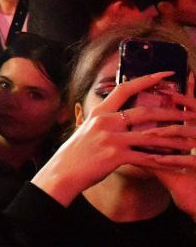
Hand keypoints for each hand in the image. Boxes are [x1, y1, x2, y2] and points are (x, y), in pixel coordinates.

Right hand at [32, 72, 194, 205]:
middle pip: (145, 112)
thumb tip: (120, 116)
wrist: (62, 172)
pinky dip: (163, 162)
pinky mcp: (115, 156)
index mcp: (99, 112)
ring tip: (191, 143)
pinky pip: (145, 158)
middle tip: (189, 113)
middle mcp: (105, 121)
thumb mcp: (86, 129)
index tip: (165, 74)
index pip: (125, 88)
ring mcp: (110, 138)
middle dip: (171, 113)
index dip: (147, 79)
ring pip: (150, 136)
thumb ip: (104, 121)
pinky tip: (175, 164)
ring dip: (174, 140)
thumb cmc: (75, 153)